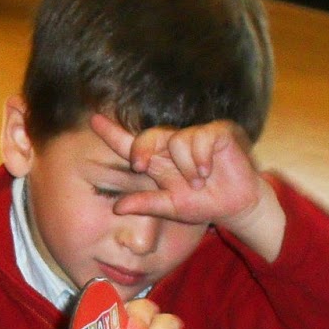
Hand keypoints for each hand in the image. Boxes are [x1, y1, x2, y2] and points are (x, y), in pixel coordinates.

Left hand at [92, 114, 267, 226]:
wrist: (235, 204)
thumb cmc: (202, 202)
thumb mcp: (170, 207)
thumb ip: (146, 204)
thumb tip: (117, 208)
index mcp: (158, 162)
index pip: (130, 144)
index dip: (112, 132)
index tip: (93, 120)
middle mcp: (173, 146)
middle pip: (148, 136)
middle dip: (141, 149)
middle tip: (140, 166)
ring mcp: (195, 136)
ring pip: (176, 141)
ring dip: (186, 167)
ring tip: (198, 181)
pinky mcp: (217, 132)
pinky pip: (200, 137)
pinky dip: (200, 158)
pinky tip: (207, 170)